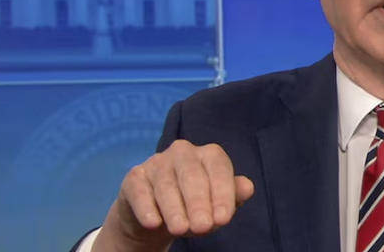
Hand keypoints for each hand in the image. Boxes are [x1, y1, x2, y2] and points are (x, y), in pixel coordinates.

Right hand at [93, 140, 254, 251]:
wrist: (157, 217)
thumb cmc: (195, 207)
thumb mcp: (216, 203)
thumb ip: (232, 195)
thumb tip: (247, 187)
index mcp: (209, 154)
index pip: (218, 168)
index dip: (222, 193)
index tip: (224, 219)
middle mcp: (183, 153)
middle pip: (192, 175)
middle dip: (198, 202)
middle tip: (203, 227)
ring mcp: (157, 163)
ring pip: (166, 184)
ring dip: (174, 208)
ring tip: (181, 229)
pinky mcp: (135, 178)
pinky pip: (140, 190)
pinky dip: (147, 207)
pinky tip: (154, 222)